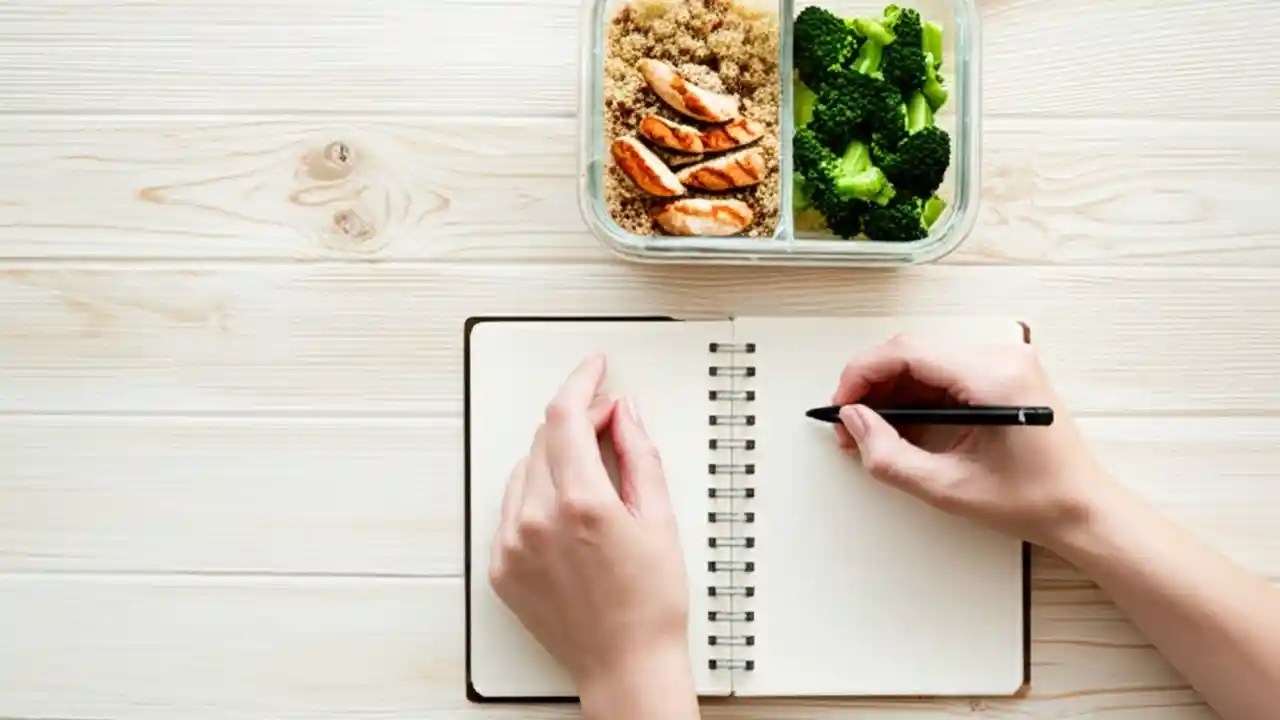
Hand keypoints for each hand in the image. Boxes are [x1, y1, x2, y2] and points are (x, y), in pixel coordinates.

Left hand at [489, 353, 698, 719]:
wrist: (625, 666)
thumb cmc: (650, 605)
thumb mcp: (659, 519)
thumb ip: (638, 455)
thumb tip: (624, 414)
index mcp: (580, 505)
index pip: (566, 416)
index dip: (581, 381)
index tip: (593, 367)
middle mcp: (537, 521)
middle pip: (544, 438)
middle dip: (576, 420)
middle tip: (608, 424)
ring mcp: (513, 545)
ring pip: (524, 469)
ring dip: (555, 456)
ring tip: (592, 477)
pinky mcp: (501, 566)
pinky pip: (511, 507)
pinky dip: (536, 493)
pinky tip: (567, 510)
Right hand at [831, 334, 1119, 549]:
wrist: (1083, 509)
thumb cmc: (1035, 500)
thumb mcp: (949, 488)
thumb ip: (890, 456)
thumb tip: (855, 423)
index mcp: (995, 377)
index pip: (908, 352)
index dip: (862, 375)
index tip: (840, 405)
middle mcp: (1002, 358)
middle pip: (912, 351)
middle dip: (871, 385)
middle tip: (849, 425)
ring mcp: (1005, 362)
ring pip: (924, 360)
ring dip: (890, 390)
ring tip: (869, 430)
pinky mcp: (1002, 374)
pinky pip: (943, 371)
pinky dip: (913, 394)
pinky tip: (897, 424)